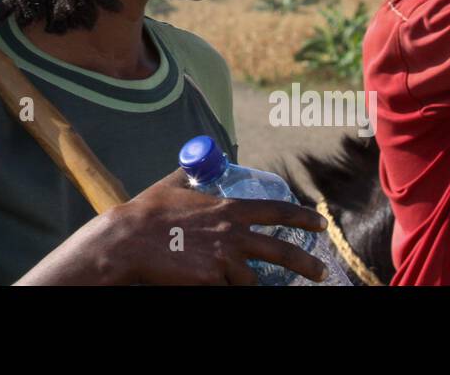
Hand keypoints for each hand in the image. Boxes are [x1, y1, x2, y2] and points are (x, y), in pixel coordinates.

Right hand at [97, 168, 330, 284]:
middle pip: (282, 252)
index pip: (276, 212)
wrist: (128, 241)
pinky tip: (203, 280)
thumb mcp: (173, 186)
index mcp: (228, 209)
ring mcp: (224, 260)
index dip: (301, 218)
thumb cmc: (147, 213)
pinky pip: (226, 289)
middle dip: (306, 264)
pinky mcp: (212, 281)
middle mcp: (232, 234)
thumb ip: (189, 176)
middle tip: (320, 272)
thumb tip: (193, 160)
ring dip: (239, 281)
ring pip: (248, 279)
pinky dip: (220, 287)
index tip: (319, 224)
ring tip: (221, 276)